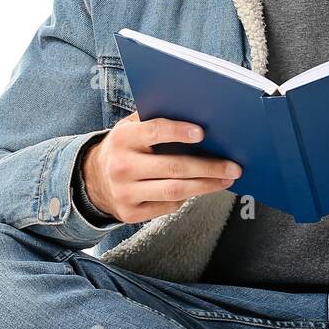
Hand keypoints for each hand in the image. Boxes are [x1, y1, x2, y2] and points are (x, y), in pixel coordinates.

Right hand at [82, 113, 241, 222]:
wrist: (94, 179)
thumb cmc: (127, 147)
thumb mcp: (132, 128)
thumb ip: (156, 120)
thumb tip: (199, 115)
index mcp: (123, 138)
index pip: (153, 131)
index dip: (178, 131)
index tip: (202, 133)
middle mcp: (121, 166)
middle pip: (173, 167)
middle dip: (208, 167)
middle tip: (233, 167)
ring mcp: (124, 192)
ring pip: (175, 191)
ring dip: (206, 186)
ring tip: (227, 180)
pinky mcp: (129, 213)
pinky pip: (168, 206)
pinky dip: (188, 197)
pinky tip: (202, 189)